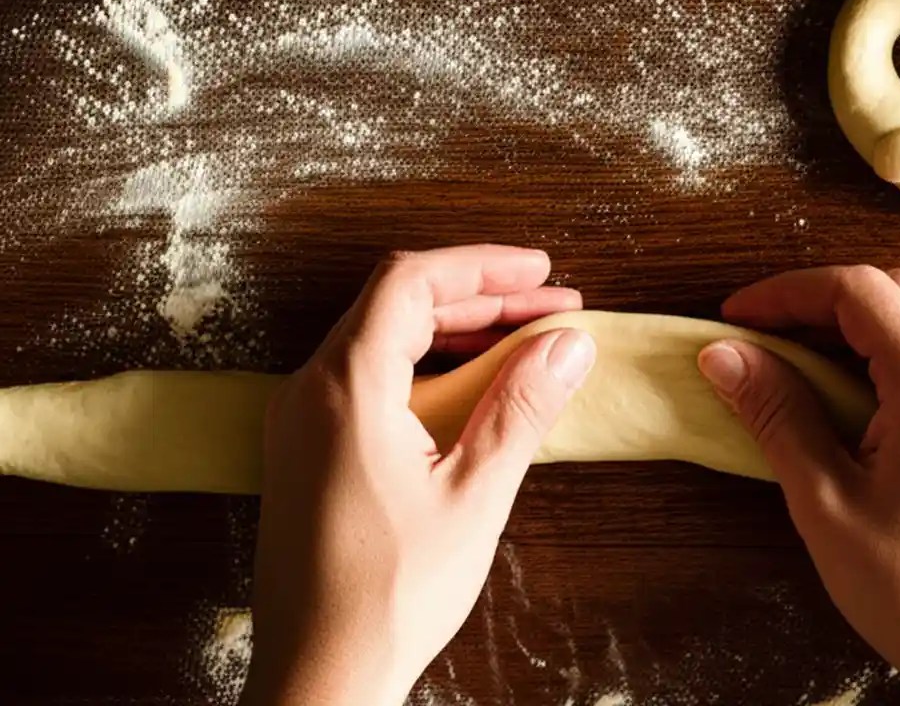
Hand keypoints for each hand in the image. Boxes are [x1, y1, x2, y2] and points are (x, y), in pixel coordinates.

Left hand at [240, 246, 595, 705]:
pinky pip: (367, 379)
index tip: (539, 271)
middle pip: (396, 305)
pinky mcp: (308, 451)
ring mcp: (302, 421)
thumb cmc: (390, 594)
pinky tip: (471, 386)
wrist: (322, 673)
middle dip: (478, 296)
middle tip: (548, 304)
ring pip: (381, 340)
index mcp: (345, 388)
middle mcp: (310, 391)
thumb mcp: (475, 496)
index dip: (480, 266)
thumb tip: (567, 345)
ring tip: (524, 338)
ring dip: (453, 331)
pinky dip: (424, 367)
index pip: (411, 283)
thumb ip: (522, 408)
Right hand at [697, 267, 899, 705]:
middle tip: (769, 335)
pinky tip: (871, 399)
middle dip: (826, 299)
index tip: (738, 316)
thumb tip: (725, 354)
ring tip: (811, 367)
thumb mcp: (825, 502)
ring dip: (869, 324)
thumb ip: (776, 413)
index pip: (856, 290)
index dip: (786, 292)